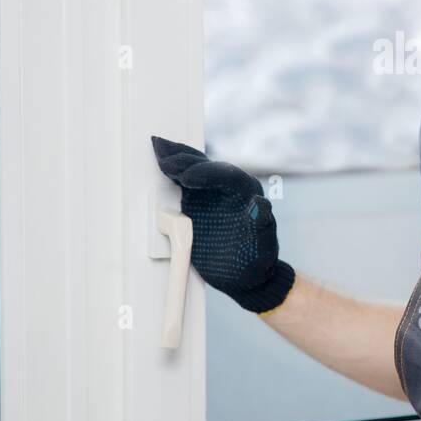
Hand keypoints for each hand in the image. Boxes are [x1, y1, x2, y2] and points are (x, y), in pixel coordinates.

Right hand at [151, 136, 294, 313]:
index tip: (188, 179)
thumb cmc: (256, 259)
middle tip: (165, 162)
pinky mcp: (196, 201)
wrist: (245, 273)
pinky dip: (170, 169)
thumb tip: (260, 204)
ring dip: (176, 158)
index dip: (207, 174)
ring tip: (158, 147)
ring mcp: (211, 192)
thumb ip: (261, 225)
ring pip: (194, 167)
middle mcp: (229, 188)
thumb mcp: (262, 246)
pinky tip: (160, 159)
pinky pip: (182, 180)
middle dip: (187, 161)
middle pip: (207, 167)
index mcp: (247, 193)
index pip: (227, 175)